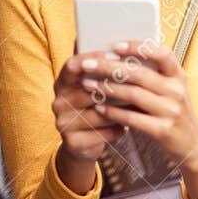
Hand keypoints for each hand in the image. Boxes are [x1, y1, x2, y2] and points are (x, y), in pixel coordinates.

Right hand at [51, 51, 126, 190]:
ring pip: (99, 113)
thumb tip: (128, 52)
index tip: (115, 57)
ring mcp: (63, 123)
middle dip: (115, 87)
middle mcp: (59, 101)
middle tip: (139, 84)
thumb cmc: (94, 109)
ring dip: (121, 110)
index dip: (93, 60)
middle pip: (88, 90)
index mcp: (62, 83)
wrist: (83, 145)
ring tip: (139, 107)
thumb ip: (103, 73)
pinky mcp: (73, 142)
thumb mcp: (94, 90)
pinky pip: (102, 133)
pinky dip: (118, 129)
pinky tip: (127, 126)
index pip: (72, 65)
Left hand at [78, 40, 197, 172]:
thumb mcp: (170, 90)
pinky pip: (132, 118)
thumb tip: (116, 58)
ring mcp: (171, 111)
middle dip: (109, 67)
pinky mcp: (163, 130)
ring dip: (107, 88)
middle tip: (88, 64)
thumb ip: (152, 75)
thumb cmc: (173, 112)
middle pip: (139, 73)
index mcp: (177, 76)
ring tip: (88, 84)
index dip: (138, 47)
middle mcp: (176, 91)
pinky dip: (113, 112)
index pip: (161, 53)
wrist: (192, 145)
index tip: (115, 45)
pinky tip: (99, 107)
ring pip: (133, 94)